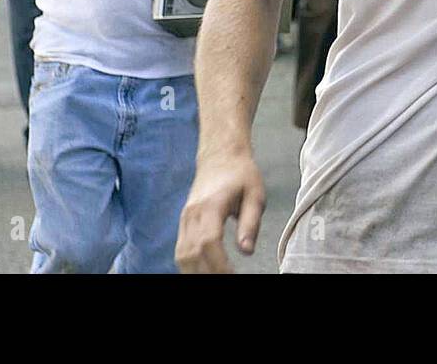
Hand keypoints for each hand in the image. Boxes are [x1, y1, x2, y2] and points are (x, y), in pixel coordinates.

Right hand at [175, 153, 265, 272]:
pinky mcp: (184, 222)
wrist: (220, 156)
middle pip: (191, 253)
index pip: (209, 242)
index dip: (218, 264)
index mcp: (211, 205)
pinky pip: (181, 250)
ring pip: (182, 254)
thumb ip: (250, 222)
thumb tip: (246, 250)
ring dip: (195, 272)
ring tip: (216, 277)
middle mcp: (193, 213)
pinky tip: (203, 271)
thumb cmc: (241, 174)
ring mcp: (185, 218)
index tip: (232, 276)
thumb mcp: (255, 194)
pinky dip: (189, 265)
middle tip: (226, 280)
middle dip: (207, 273)